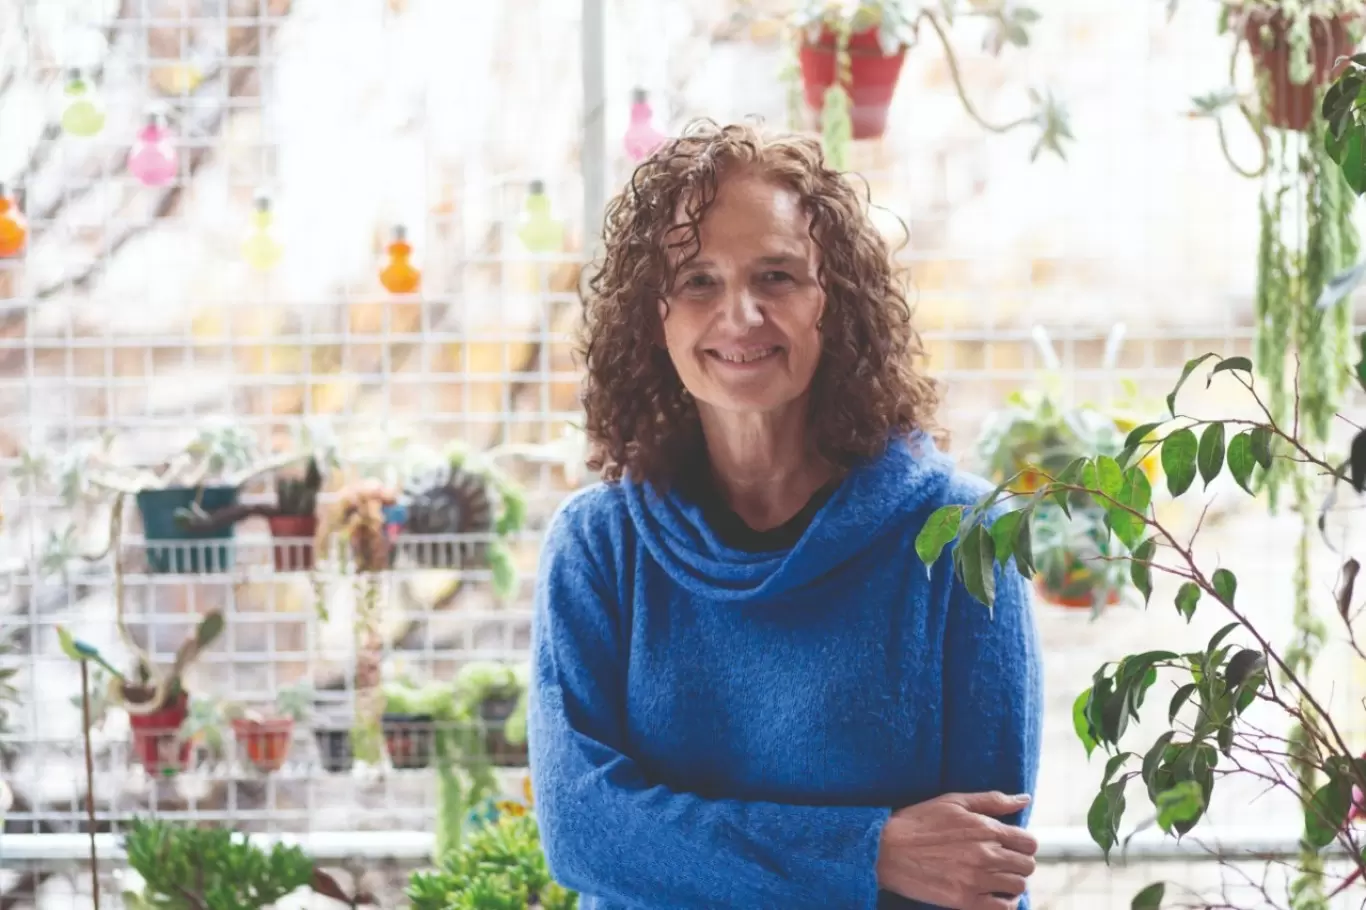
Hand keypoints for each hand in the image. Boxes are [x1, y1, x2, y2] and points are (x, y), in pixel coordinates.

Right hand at [875, 791, 1037, 909]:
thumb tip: (1025, 799)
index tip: (1011, 846)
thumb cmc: (918, 821)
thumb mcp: (954, 801)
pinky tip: (995, 895)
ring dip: (1011, 882)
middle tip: (1003, 862)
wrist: (885, 849)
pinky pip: (1003, 908)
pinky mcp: (965, 901)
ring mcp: (976, 880)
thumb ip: (992, 800)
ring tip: (996, 878)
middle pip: (1027, 866)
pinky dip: (1005, 903)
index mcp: (985, 828)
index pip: (1029, 842)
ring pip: (1018, 887)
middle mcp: (985, 855)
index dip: (1023, 844)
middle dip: (1018, 862)